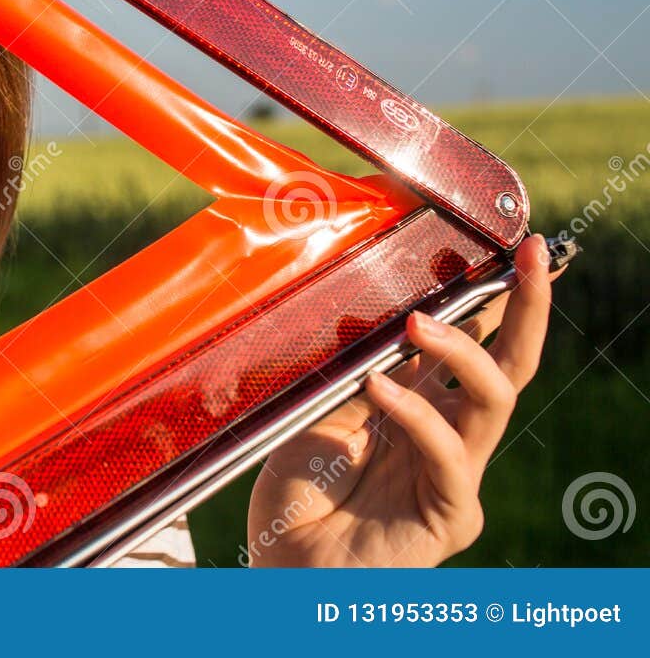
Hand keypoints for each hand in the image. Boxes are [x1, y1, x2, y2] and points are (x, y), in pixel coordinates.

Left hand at [245, 232, 559, 566]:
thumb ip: (355, 367)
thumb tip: (381, 307)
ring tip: (416, 326)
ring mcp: (455, 475)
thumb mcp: (320, 409)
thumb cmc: (297, 491)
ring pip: (494, 399)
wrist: (280, 564)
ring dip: (461, 353)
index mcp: (422, 405)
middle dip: (527, 306)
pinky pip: (448, 455)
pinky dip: (414, 416)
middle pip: (510, 364)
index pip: (476, 343)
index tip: (517, 245)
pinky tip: (378, 390)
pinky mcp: (450, 514)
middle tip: (530, 257)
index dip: (499, 296)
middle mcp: (449, 435)